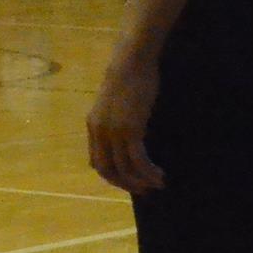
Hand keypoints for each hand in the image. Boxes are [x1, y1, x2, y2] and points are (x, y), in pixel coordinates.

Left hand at [88, 52, 166, 193]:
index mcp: (93, 126)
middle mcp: (100, 132)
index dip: (112, 176)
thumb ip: (115, 121)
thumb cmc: (128, 79)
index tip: (129, 181)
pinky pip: (138, 160)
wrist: (131, 62)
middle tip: (143, 190)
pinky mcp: (130, 130)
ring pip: (124, 168)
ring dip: (141, 181)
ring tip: (157, 185)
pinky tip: (159, 176)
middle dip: (125, 184)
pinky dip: (148, 172)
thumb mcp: (114, 104)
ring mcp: (114, 132)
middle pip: (107, 169)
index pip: (97, 161)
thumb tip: (127, 135)